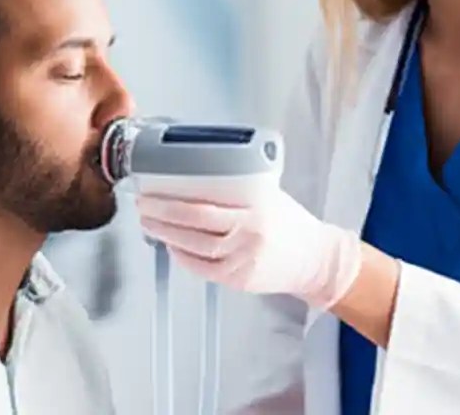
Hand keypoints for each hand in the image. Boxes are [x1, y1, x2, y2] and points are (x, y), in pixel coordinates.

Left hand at [135, 188, 362, 309]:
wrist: (315, 259)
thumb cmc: (290, 222)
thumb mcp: (269, 195)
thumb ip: (238, 188)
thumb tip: (195, 178)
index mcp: (255, 208)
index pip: (204, 205)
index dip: (172, 201)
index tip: (153, 191)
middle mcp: (248, 235)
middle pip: (194, 226)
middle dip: (162, 216)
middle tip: (144, 206)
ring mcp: (243, 261)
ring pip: (194, 249)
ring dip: (166, 235)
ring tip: (150, 223)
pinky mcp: (239, 280)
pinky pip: (203, 269)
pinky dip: (183, 257)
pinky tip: (172, 245)